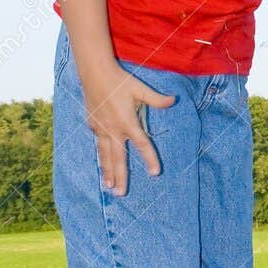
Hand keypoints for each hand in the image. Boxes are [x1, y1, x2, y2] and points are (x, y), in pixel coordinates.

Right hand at [78, 64, 175, 195]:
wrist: (95, 73)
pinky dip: (101, 155)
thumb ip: (157, 99)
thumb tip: (174, 100)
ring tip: (109, 187)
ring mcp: (101, 128)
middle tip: (121, 194)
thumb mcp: (141, 89)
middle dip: (120, 177)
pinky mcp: (93, 125)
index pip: (142, 144)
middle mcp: (114, 129)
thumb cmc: (120, 81)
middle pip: (118, 158)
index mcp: (128, 122)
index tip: (155, 173)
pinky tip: (102, 164)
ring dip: (107, 172)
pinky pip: (98, 143)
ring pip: (104, 155)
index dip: (150, 159)